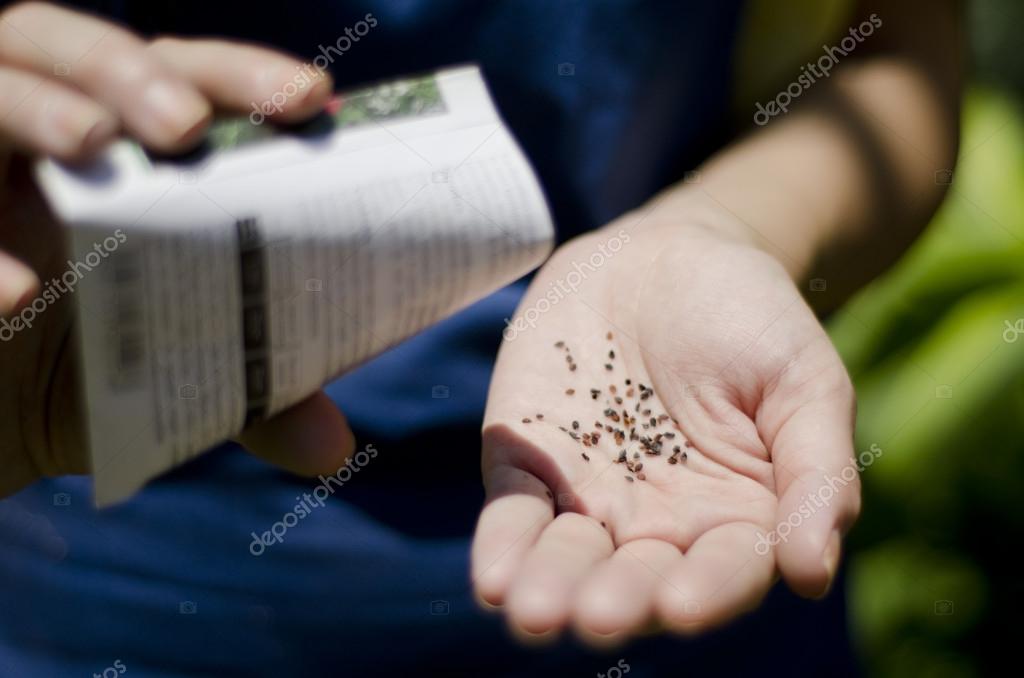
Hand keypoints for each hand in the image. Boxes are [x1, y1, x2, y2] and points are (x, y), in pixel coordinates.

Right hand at [0, 2, 352, 496]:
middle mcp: (45, 142)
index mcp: (126, 158)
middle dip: (132, 71)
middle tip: (187, 124)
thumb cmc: (81, 373)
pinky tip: (11, 294)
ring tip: (89, 140)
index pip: (182, 81)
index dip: (241, 76)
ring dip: (35, 99)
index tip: (311, 99)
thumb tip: (329, 446)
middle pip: (75, 50)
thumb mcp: (171, 383)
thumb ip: (250, 397)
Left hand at [471, 205, 860, 640]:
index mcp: (737, 516)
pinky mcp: (531, 461)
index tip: (682, 603)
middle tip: (596, 616)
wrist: (669, 255)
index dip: (707, 591)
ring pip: (567, 556)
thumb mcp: (806, 382)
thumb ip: (817, 472)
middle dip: (616, 600)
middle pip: (637, 579)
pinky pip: (514, 508)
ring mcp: (590, 496)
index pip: (725, 570)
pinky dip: (503, 542)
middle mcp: (660, 524)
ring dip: (550, 587)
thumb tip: (811, 574)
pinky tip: (494, 577)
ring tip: (533, 612)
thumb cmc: (752, 320)